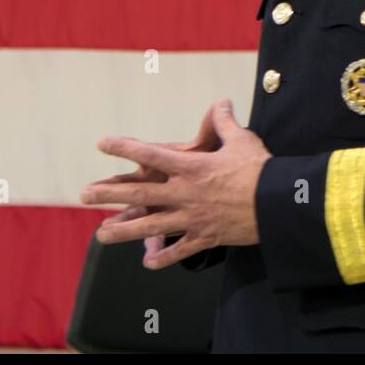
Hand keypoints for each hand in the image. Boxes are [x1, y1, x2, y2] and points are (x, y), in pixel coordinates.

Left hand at [80, 99, 270, 268]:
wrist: (279, 204)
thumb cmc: (261, 169)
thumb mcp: (242, 140)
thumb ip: (224, 123)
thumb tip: (221, 102)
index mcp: (192, 167)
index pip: (151, 154)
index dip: (124, 148)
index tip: (102, 143)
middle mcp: (186, 193)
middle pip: (140, 194)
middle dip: (109, 194)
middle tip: (84, 195)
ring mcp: (193, 218)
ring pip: (151, 227)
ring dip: (124, 231)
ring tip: (101, 234)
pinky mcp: (205, 238)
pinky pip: (180, 250)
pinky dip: (163, 257)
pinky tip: (147, 262)